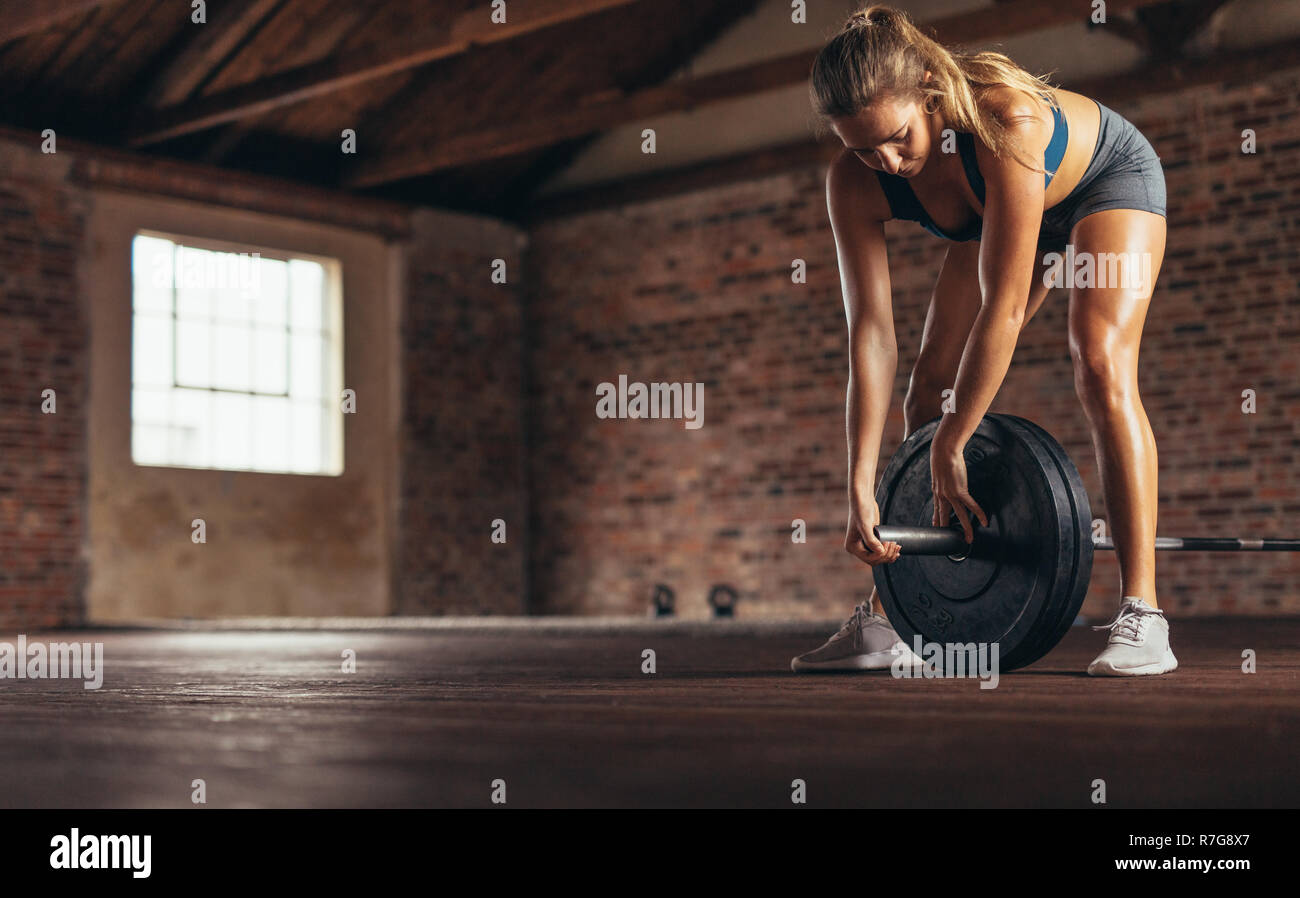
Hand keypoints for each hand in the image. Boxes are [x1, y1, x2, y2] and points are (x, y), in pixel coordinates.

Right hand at [845, 491, 900, 565]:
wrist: (862, 500)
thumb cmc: (861, 510)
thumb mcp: (865, 525)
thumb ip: (871, 540)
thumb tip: (880, 552)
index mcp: (852, 547)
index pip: (869, 558)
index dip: (881, 555)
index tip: (888, 543)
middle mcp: (857, 548)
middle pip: (875, 560)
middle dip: (887, 555)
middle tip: (895, 544)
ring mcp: (864, 545)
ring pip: (879, 557)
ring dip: (889, 555)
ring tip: (897, 546)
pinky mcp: (871, 540)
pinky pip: (880, 551)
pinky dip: (888, 552)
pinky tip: (896, 550)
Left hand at [929, 425, 988, 543]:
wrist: (943, 452)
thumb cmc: (942, 458)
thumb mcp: (938, 473)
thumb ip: (941, 481)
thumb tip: (945, 480)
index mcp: (937, 492)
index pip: (936, 510)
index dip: (937, 520)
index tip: (937, 527)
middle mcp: (942, 496)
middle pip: (945, 517)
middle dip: (947, 529)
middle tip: (949, 540)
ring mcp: (950, 495)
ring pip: (959, 516)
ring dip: (965, 528)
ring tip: (969, 539)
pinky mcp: (960, 491)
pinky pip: (971, 506)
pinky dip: (979, 514)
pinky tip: (984, 521)